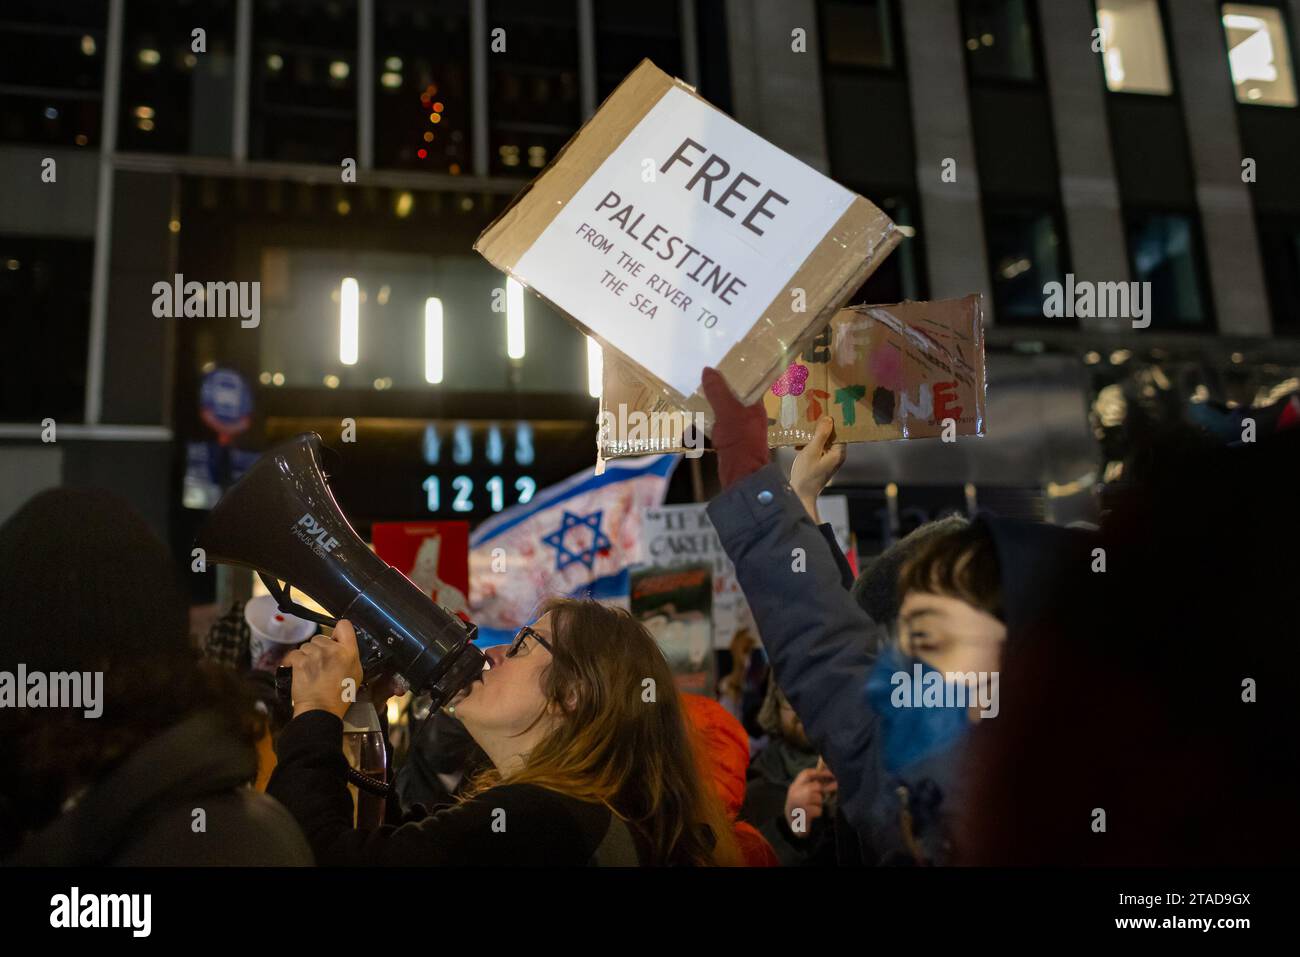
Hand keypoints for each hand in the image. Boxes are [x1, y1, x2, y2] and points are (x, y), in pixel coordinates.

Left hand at [285, 619, 363, 718]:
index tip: (335, 639)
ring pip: (306, 646)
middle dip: (319, 648)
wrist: (321, 709)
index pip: (344, 625)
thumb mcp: (356, 673)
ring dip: (307, 656)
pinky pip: (294, 654)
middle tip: (321, 664)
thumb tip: (341, 644)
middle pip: (321, 637)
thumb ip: (350, 655)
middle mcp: (332, 649)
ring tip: (311, 671)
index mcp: (349, 651)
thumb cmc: (340, 695)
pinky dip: (294, 662)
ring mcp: (315, 655)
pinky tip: (300, 671)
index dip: (338, 631)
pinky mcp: (300, 661)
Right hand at [700, 367, 768, 488]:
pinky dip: (705, 424)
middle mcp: (749, 416)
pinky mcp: (728, 442)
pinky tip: (693, 422)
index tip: (718, 367)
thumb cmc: (740, 440)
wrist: (741, 474)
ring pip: (722, 413)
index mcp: (755, 406)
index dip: (734, 376)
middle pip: (732, 398)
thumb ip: (718, 392)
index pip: (747, 385)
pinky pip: (715, 427)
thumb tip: (707, 370)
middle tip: (701, 382)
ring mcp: (739, 430)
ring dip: (708, 409)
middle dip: (717, 392)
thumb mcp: (728, 411)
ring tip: (694, 399)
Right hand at [784, 766, 837, 835]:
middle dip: (822, 791)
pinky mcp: (802, 814)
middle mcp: (794, 793)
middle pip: (814, 786)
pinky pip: (817, 810)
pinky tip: (813, 815)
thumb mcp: (805, 795)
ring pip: (817, 798)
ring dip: (819, 803)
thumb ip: (815, 787)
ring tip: (815, 807)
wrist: (793, 827)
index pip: (806, 774)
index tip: (831, 773)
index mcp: (795, 786)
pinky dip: (818, 812)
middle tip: (827, 793)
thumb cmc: (802, 809)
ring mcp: (797, 804)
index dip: (819, 773)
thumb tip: (832, 780)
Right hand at [789, 416, 845, 521]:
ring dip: (813, 437)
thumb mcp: (812, 451)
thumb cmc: (806, 474)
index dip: (833, 422)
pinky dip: (810, 446)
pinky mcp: (821, 464)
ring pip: (823, 443)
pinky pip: (818, 450)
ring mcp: (829, 461)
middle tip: (811, 418)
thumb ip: (821, 434)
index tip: (825, 412)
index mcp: (838, 453)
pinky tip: (799, 445)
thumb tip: (829, 419)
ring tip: (803, 431)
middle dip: (821, 428)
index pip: (841, 432)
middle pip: (832, 437)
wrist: (800, 494)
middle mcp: (836, 456)